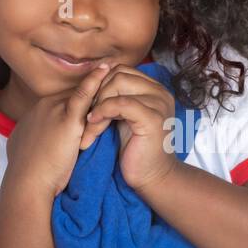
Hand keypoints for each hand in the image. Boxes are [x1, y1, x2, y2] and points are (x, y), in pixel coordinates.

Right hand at [4, 63, 110, 199]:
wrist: (27, 182)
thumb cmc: (29, 174)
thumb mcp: (27, 150)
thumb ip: (35, 140)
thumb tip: (36, 143)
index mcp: (37, 113)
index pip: (62, 100)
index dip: (79, 98)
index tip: (92, 92)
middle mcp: (44, 106)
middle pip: (72, 94)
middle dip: (90, 89)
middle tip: (110, 71)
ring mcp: (54, 109)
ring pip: (79, 92)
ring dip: (96, 79)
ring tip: (110, 65)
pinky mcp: (66, 119)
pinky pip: (82, 95)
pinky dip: (94, 81)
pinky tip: (106, 70)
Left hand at [79, 64, 177, 190]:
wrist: (150, 177)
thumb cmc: (134, 149)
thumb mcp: (122, 117)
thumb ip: (115, 97)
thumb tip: (93, 78)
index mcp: (154, 89)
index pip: (121, 70)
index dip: (100, 85)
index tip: (90, 108)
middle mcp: (160, 91)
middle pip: (118, 73)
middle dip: (97, 94)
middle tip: (88, 119)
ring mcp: (159, 103)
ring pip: (118, 84)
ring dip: (98, 104)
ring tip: (91, 127)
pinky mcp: (152, 118)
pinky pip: (121, 103)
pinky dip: (102, 112)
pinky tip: (94, 126)